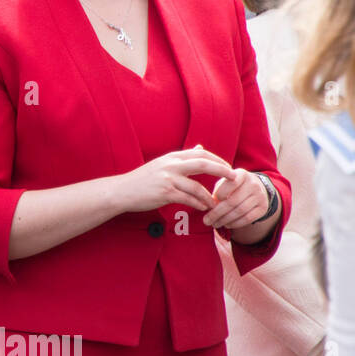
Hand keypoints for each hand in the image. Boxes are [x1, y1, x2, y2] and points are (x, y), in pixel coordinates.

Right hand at [116, 147, 235, 214]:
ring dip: (209, 196)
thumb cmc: (142, 179)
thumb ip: (182, 157)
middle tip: (234, 178)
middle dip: (222, 171)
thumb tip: (199, 147)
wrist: (121, 191)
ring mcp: (168, 178)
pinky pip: (188, 199)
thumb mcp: (162, 163)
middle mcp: (171, 165)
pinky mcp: (165, 193)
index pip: (201, 154)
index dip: (217, 160)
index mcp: (172, 157)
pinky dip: (198, 204)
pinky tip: (203, 208)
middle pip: (204, 163)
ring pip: (197, 186)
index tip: (227, 168)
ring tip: (215, 203)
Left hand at [204, 167, 267, 228]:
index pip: (231, 183)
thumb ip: (218, 190)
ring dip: (225, 220)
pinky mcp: (263, 208)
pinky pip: (248, 218)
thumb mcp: (226, 182)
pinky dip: (235, 224)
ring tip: (215, 224)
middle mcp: (253, 184)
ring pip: (240, 211)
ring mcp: (260, 196)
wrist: (257, 188)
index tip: (209, 203)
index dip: (219, 194)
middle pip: (233, 201)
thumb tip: (208, 206)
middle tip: (207, 221)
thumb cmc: (234, 186)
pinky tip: (227, 225)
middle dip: (217, 213)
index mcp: (242, 174)